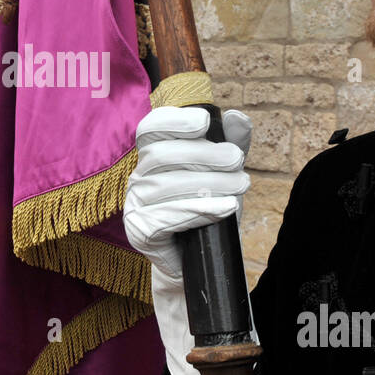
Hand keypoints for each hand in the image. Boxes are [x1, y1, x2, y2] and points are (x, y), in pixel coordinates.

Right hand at [123, 106, 251, 279]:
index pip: (150, 129)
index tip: (205, 121)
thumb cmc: (211, 209)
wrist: (203, 258)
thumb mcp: (226, 173)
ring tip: (240, 185)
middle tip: (237, 160)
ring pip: (165, 185)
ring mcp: (134, 205)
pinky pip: (164, 217)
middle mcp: (138, 178)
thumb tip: (237, 116)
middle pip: (160, 155)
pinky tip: (224, 208)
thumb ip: (232, 143)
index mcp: (152, 157)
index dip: (174, 121)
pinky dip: (197, 210)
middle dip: (203, 154)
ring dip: (208, 183)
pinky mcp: (139, 232)